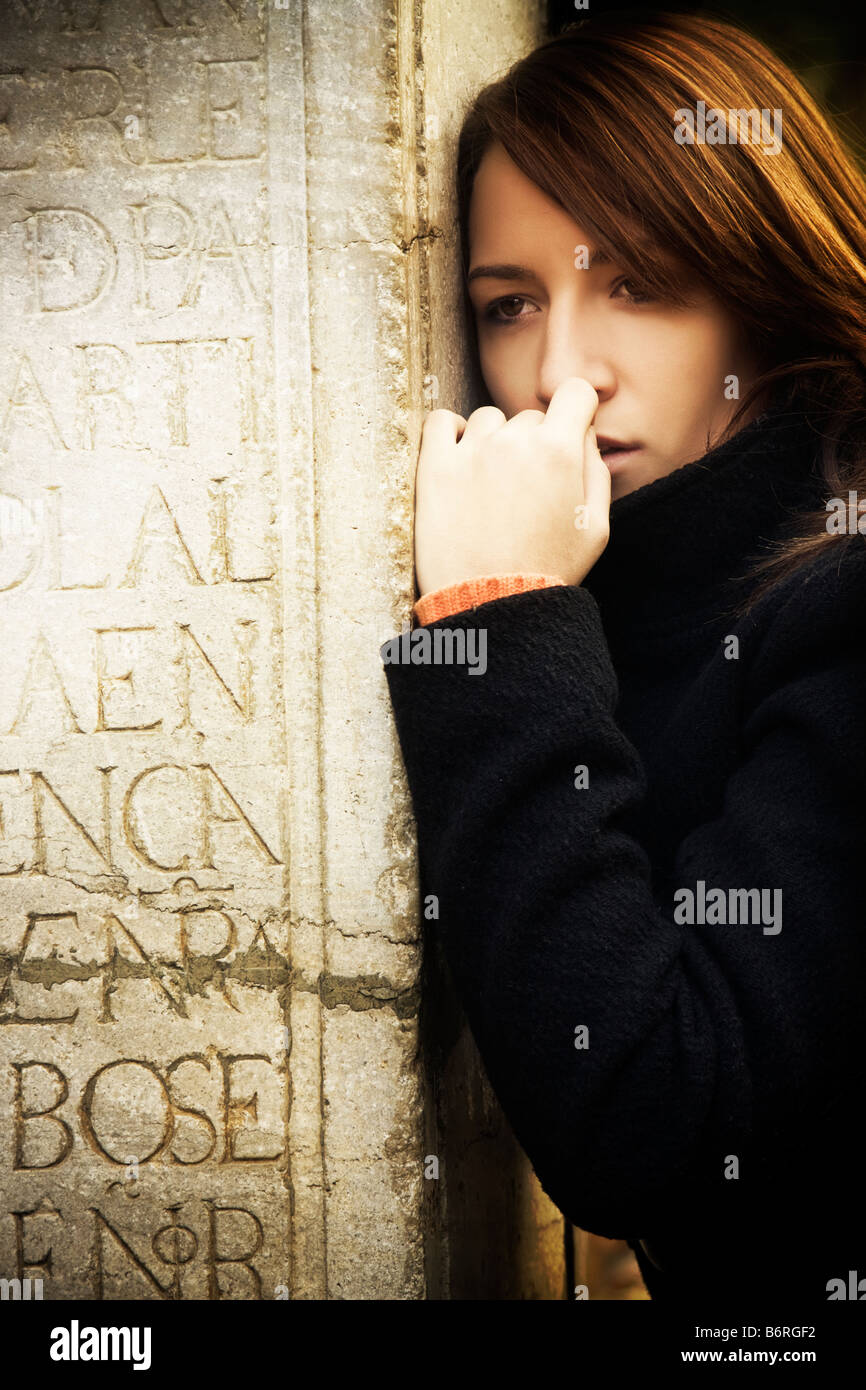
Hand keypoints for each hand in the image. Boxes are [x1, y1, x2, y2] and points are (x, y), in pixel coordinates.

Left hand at [414, 377, 610, 596]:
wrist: (490, 604)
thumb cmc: (547, 571)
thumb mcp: (597, 528)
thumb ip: (596, 471)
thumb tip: (584, 436)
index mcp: (559, 451)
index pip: (575, 392)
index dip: (576, 411)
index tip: (568, 431)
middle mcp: (514, 441)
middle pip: (531, 417)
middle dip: (535, 445)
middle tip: (527, 491)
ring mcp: (471, 451)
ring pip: (490, 421)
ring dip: (495, 443)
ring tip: (492, 488)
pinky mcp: (434, 466)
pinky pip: (441, 422)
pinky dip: (452, 433)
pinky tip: (460, 460)